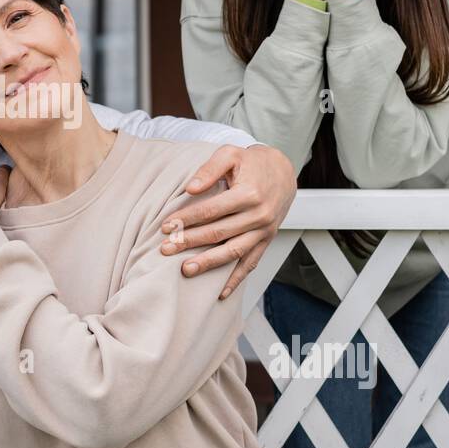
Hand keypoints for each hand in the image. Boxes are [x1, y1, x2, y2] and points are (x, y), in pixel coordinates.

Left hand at [159, 144, 296, 299]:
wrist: (283, 172)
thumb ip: (209, 169)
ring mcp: (264, 231)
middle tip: (166, 249)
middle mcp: (259, 215)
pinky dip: (236, 279)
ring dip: (208, 263)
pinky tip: (220, 293)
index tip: (166, 226)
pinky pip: (251, 263)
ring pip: (233, 252)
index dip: (187, 219)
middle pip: (219, 233)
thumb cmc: (252, 162)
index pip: (212, 210)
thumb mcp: (230, 154)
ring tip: (185, 269)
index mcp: (249, 193)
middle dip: (189, 242)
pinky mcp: (266, 240)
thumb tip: (190, 188)